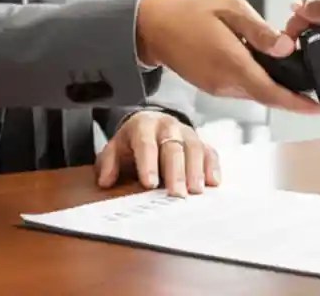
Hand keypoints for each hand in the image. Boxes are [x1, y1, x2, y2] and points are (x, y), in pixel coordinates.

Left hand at [95, 111, 219, 196]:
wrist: (151, 124)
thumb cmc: (133, 141)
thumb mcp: (115, 147)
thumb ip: (109, 163)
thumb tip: (105, 181)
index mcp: (144, 126)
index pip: (146, 144)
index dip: (148, 163)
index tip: (150, 183)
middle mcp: (168, 126)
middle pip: (173, 148)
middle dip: (176, 172)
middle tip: (177, 194)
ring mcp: (187, 133)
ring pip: (194, 148)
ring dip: (196, 170)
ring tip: (197, 191)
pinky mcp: (201, 141)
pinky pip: (209, 152)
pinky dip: (212, 166)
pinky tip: (213, 182)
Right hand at [136, 0, 319, 114]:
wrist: (151, 27)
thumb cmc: (188, 11)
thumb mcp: (229, 8)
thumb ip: (259, 30)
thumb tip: (285, 48)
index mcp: (232, 63)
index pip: (272, 92)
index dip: (298, 103)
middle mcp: (225, 83)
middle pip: (268, 96)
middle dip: (294, 97)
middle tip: (319, 91)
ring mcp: (217, 87)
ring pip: (256, 93)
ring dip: (277, 89)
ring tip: (301, 77)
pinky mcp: (212, 86)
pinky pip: (243, 88)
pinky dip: (261, 82)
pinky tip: (271, 68)